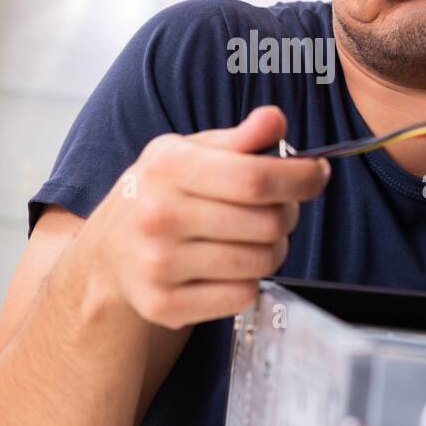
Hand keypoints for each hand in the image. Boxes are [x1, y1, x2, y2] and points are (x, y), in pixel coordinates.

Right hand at [71, 105, 329, 328]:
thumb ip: (239, 138)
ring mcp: (158, 265)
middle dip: (288, 215)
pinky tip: (228, 267)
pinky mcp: (164, 306)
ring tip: (254, 238)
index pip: (256, 177)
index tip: (317, 174)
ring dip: (273, 250)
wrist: (108, 254)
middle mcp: (158, 215)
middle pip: (266, 222)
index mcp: (168, 167)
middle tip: (278, 210)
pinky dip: (248, 282)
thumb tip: (274, 120)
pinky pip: (242, 296)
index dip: (300, 177)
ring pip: (260, 262)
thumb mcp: (190, 153)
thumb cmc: (162, 195)